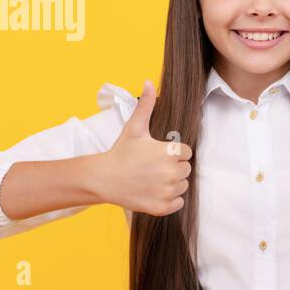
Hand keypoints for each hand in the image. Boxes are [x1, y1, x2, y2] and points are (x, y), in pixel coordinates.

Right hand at [94, 80, 192, 215]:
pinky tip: (153, 191)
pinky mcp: (162, 207)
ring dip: (171, 183)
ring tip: (151, 178)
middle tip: (152, 167)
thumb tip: (148, 82)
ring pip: (182, 186)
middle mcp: (172, 173)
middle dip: (172, 167)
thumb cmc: (121, 152)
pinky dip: (169, 199)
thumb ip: (146, 105)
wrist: (103, 179)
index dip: (172, 153)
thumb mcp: (134, 128)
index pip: (186, 153)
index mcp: (170, 153)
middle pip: (185, 169)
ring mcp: (167, 191)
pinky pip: (178, 203)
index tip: (156, 154)